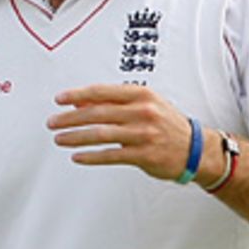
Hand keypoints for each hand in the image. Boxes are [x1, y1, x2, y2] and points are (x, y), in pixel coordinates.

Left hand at [47, 84, 198, 181]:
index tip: (60, 99)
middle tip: (53, 122)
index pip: (102, 92)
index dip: (77, 95)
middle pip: (97, 113)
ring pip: (101, 134)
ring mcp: (144, 134)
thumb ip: (113, 103)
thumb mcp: (143, 105)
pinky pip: (111, 155)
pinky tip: (78, 156)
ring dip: (76, 137)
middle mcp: (143, 112)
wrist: (195, 148)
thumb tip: (80, 102)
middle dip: (70, 118)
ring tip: (60, 139)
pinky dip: (91, 156)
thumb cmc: (166, 124)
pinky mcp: (144, 154)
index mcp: (141, 95)